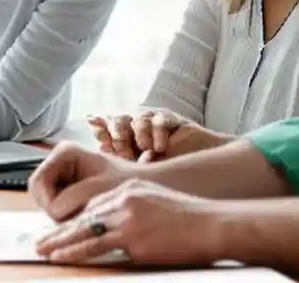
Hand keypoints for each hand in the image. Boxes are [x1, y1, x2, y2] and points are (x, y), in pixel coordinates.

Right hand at [29, 142, 134, 221]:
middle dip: (55, 209)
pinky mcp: (65, 189)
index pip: (39, 181)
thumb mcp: (102, 187)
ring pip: (46, 202)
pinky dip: (68, 215)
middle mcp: (58, 161)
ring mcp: (61, 176)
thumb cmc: (126, 181)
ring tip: (86, 213)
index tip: (66, 214)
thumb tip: (55, 210)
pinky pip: (56, 208)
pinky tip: (85, 213)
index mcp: (64, 152)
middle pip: (39, 193)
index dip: (48, 201)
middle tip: (76, 216)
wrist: (142, 184)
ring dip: (62, 214)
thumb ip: (76, 196)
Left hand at [35, 179, 223, 265]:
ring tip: (43, 250)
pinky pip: (96, 247)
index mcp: (131, 188)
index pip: (95, 204)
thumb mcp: (158, 204)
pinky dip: (75, 251)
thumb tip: (118, 231)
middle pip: (85, 215)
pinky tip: (61, 256)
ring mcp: (128, 217)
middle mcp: (125, 198)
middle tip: (40, 240)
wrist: (212, 224)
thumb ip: (136, 211)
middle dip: (61, 229)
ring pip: (85, 230)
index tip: (60, 229)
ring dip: (60, 241)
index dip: (75, 219)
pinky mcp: (133, 238)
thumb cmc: (192, 219)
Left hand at [88, 110, 229, 162]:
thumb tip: (99, 153)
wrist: (200, 174)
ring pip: (138, 118)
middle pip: (119, 121)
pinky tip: (160, 146)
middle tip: (124, 151)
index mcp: (124, 143)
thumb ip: (120, 165)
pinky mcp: (170, 120)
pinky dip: (157, 132)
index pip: (106, 130)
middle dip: (119, 134)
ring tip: (146, 148)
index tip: (99, 137)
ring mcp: (153, 123)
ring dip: (139, 132)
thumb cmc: (167, 179)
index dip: (100, 130)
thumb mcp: (139, 175)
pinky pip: (159, 119)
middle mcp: (136, 131)